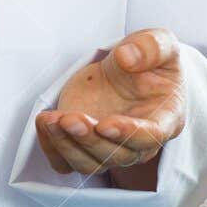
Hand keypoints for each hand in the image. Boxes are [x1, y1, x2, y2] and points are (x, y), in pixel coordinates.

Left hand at [35, 27, 184, 178]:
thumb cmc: (149, 61)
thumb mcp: (159, 43)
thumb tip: (127, 57)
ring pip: (89, 163)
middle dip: (90, 140)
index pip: (149, 137)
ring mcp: (108, 145)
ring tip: (50, 120)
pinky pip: (65, 161)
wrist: (127, 67)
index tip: (105, 124)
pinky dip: (51, 148)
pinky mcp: (83, 143)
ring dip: (67, 145)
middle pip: (115, 155)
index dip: (127, 134)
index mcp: (163, 119)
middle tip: (69, 119)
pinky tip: (43, 123)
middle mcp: (137, 141)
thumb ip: (151, 46)